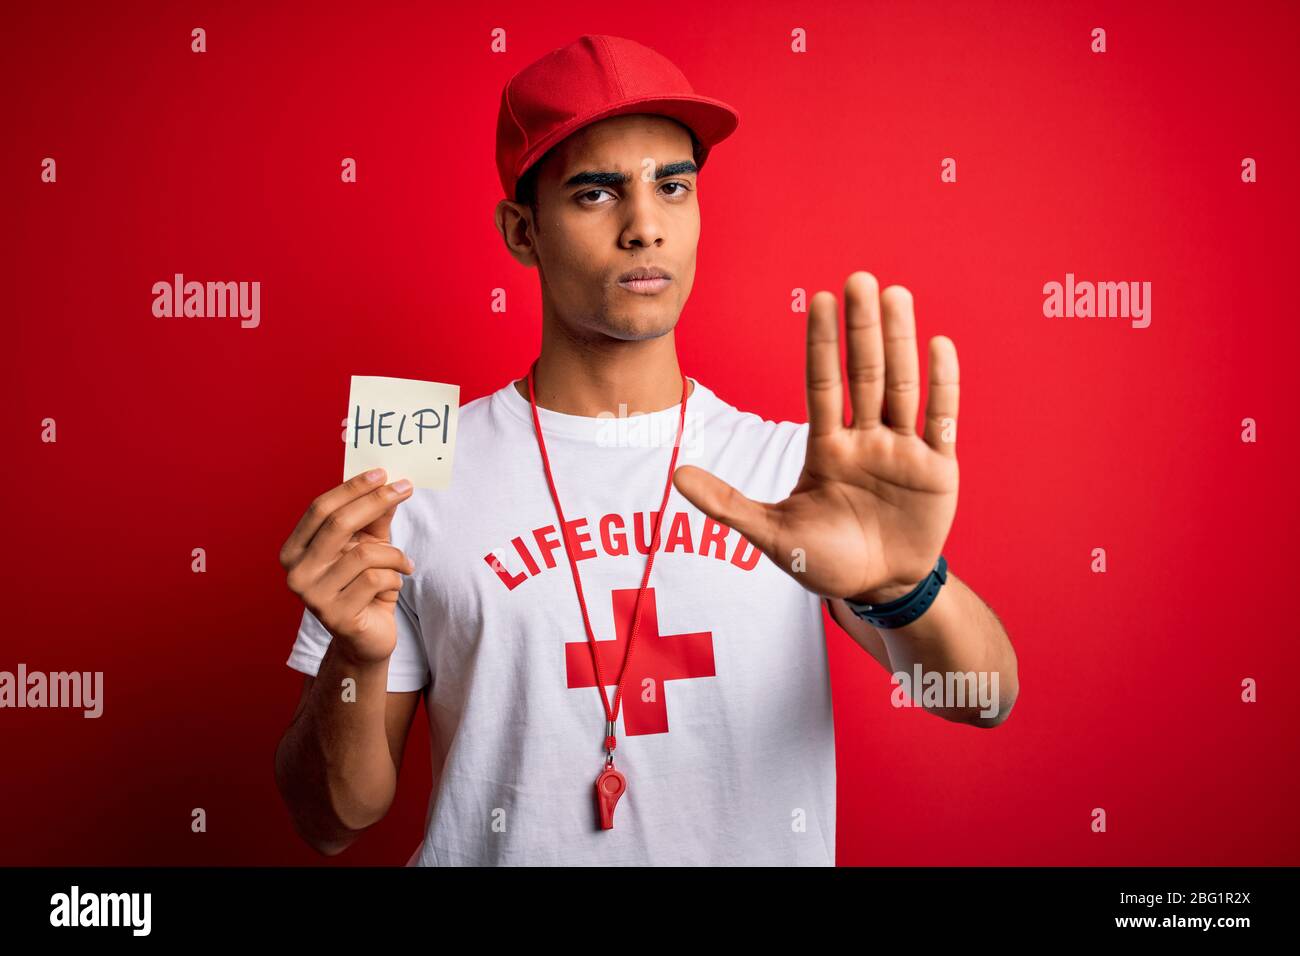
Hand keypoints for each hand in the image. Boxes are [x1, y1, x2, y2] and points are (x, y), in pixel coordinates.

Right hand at [279, 468, 416, 664]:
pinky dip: (395, 577)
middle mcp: (296, 572)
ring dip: (393, 554)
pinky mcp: (336, 616)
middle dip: (375, 501)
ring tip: (403, 562)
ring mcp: (313, 596)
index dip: (352, 488)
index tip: (382, 473)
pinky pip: (376, 579)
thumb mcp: (370, 546)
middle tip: (404, 488)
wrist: (367, 638)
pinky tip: (395, 584)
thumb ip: (375, 518)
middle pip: (338, 524)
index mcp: (295, 550)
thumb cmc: (365, 586)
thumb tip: (389, 483)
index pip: (320, 509)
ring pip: (363, 554)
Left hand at [673, 272, 958, 602]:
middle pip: (863, 374)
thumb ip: (727, 504)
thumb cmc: (823, 559)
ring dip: (900, 342)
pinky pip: (941, 420)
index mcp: (826, 448)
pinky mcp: (937, 469)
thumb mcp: (771, 534)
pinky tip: (939, 346)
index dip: (821, 345)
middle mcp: (865, 439)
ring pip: (901, 387)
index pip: (822, 385)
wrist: (878, 589)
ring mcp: (902, 451)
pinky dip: (942, 385)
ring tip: (896, 295)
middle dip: (860, 329)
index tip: (817, 301)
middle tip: (857, 279)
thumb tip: (675, 475)